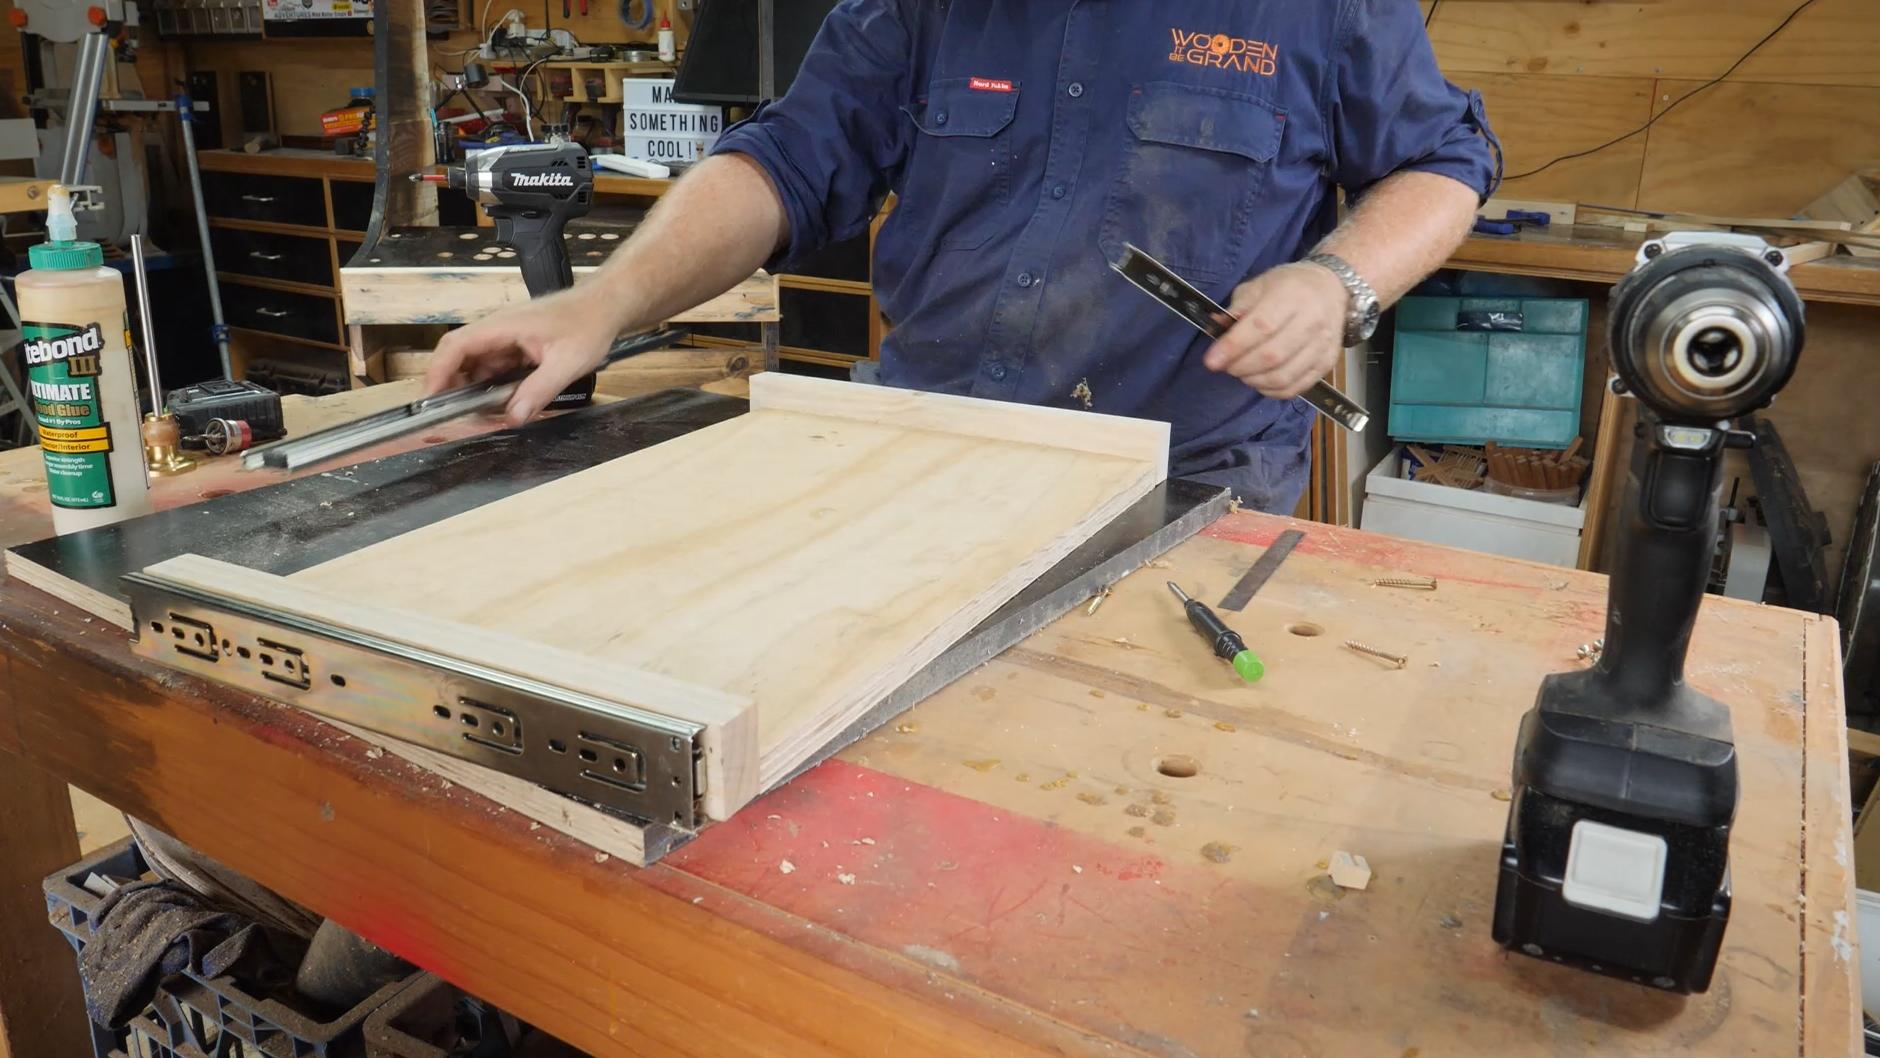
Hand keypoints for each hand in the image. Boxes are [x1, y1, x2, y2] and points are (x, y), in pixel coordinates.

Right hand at [425, 285, 626, 425]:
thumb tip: (513, 417)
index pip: (455, 346)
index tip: (432, 400)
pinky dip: (494, 385)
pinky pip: (496, 367)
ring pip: (478, 365)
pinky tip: (504, 403)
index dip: (438, 373)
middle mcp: (498, 329)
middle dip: (453, 386)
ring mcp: (507, 337)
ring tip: (482, 415)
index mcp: (501, 326)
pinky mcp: (518, 345)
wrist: (606, 305)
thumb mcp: (567, 362)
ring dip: (475, 389)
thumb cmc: (588, 324)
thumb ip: (539, 390)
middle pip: (460, 357)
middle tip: (457, 416)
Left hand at [1202, 262, 1347, 398]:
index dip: (1233, 347)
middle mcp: (1312, 321)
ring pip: (1283, 376)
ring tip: (1243, 372)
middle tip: (1227, 365)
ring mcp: (1323, 345)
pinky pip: (1295, 387)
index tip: (1211, 360)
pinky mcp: (1327, 364)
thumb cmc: (1289, 286)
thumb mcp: (1258, 286)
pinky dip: (1271, 390)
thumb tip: (1216, 328)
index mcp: (1292, 295)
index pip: (1261, 327)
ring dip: (1254, 380)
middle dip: (1240, 367)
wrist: (1332, 288)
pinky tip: (1260, 380)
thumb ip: (1237, 309)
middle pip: (1271, 356)